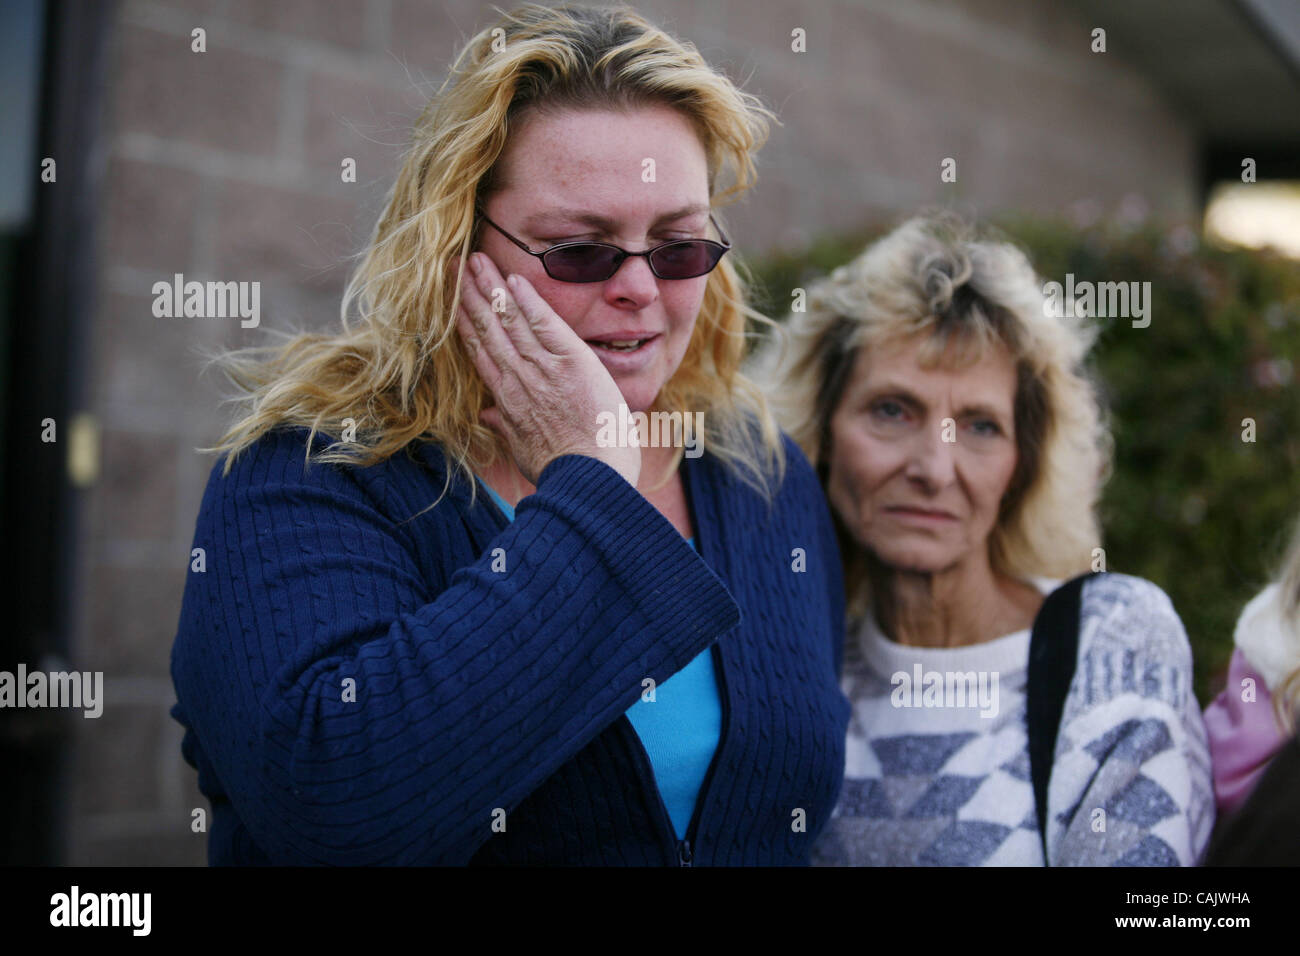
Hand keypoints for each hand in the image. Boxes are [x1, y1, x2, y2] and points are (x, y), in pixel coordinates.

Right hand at [454, 252, 640, 487]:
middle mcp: (518, 380)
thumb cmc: (563, 472)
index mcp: (507, 400)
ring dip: (492, 287)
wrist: (589, 481)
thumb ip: (505, 427)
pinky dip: (529, 301)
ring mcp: (543, 370)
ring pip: (510, 321)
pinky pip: (545, 325)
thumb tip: (486, 415)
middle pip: (488, 328)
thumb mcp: (525, 452)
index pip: (480, 351)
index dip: (465, 322)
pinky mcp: (572, 364)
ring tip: (476, 259)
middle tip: (455, 264)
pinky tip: (515, 279)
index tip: (453, 299)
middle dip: (470, 294)